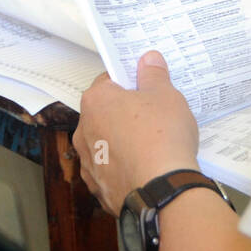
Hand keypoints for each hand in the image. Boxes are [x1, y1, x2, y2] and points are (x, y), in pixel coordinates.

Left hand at [72, 51, 200, 215]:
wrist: (162, 191)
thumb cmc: (161, 138)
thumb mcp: (165, 95)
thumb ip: (154, 74)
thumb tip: (149, 59)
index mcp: (95, 101)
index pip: (108, 81)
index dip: (129, 81)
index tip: (145, 85)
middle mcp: (84, 130)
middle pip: (105, 113)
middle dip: (126, 113)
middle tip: (155, 114)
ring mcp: (89, 162)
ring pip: (107, 143)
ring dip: (124, 142)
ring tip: (154, 145)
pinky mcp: (99, 187)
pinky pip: (112, 170)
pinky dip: (126, 168)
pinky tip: (147, 168)